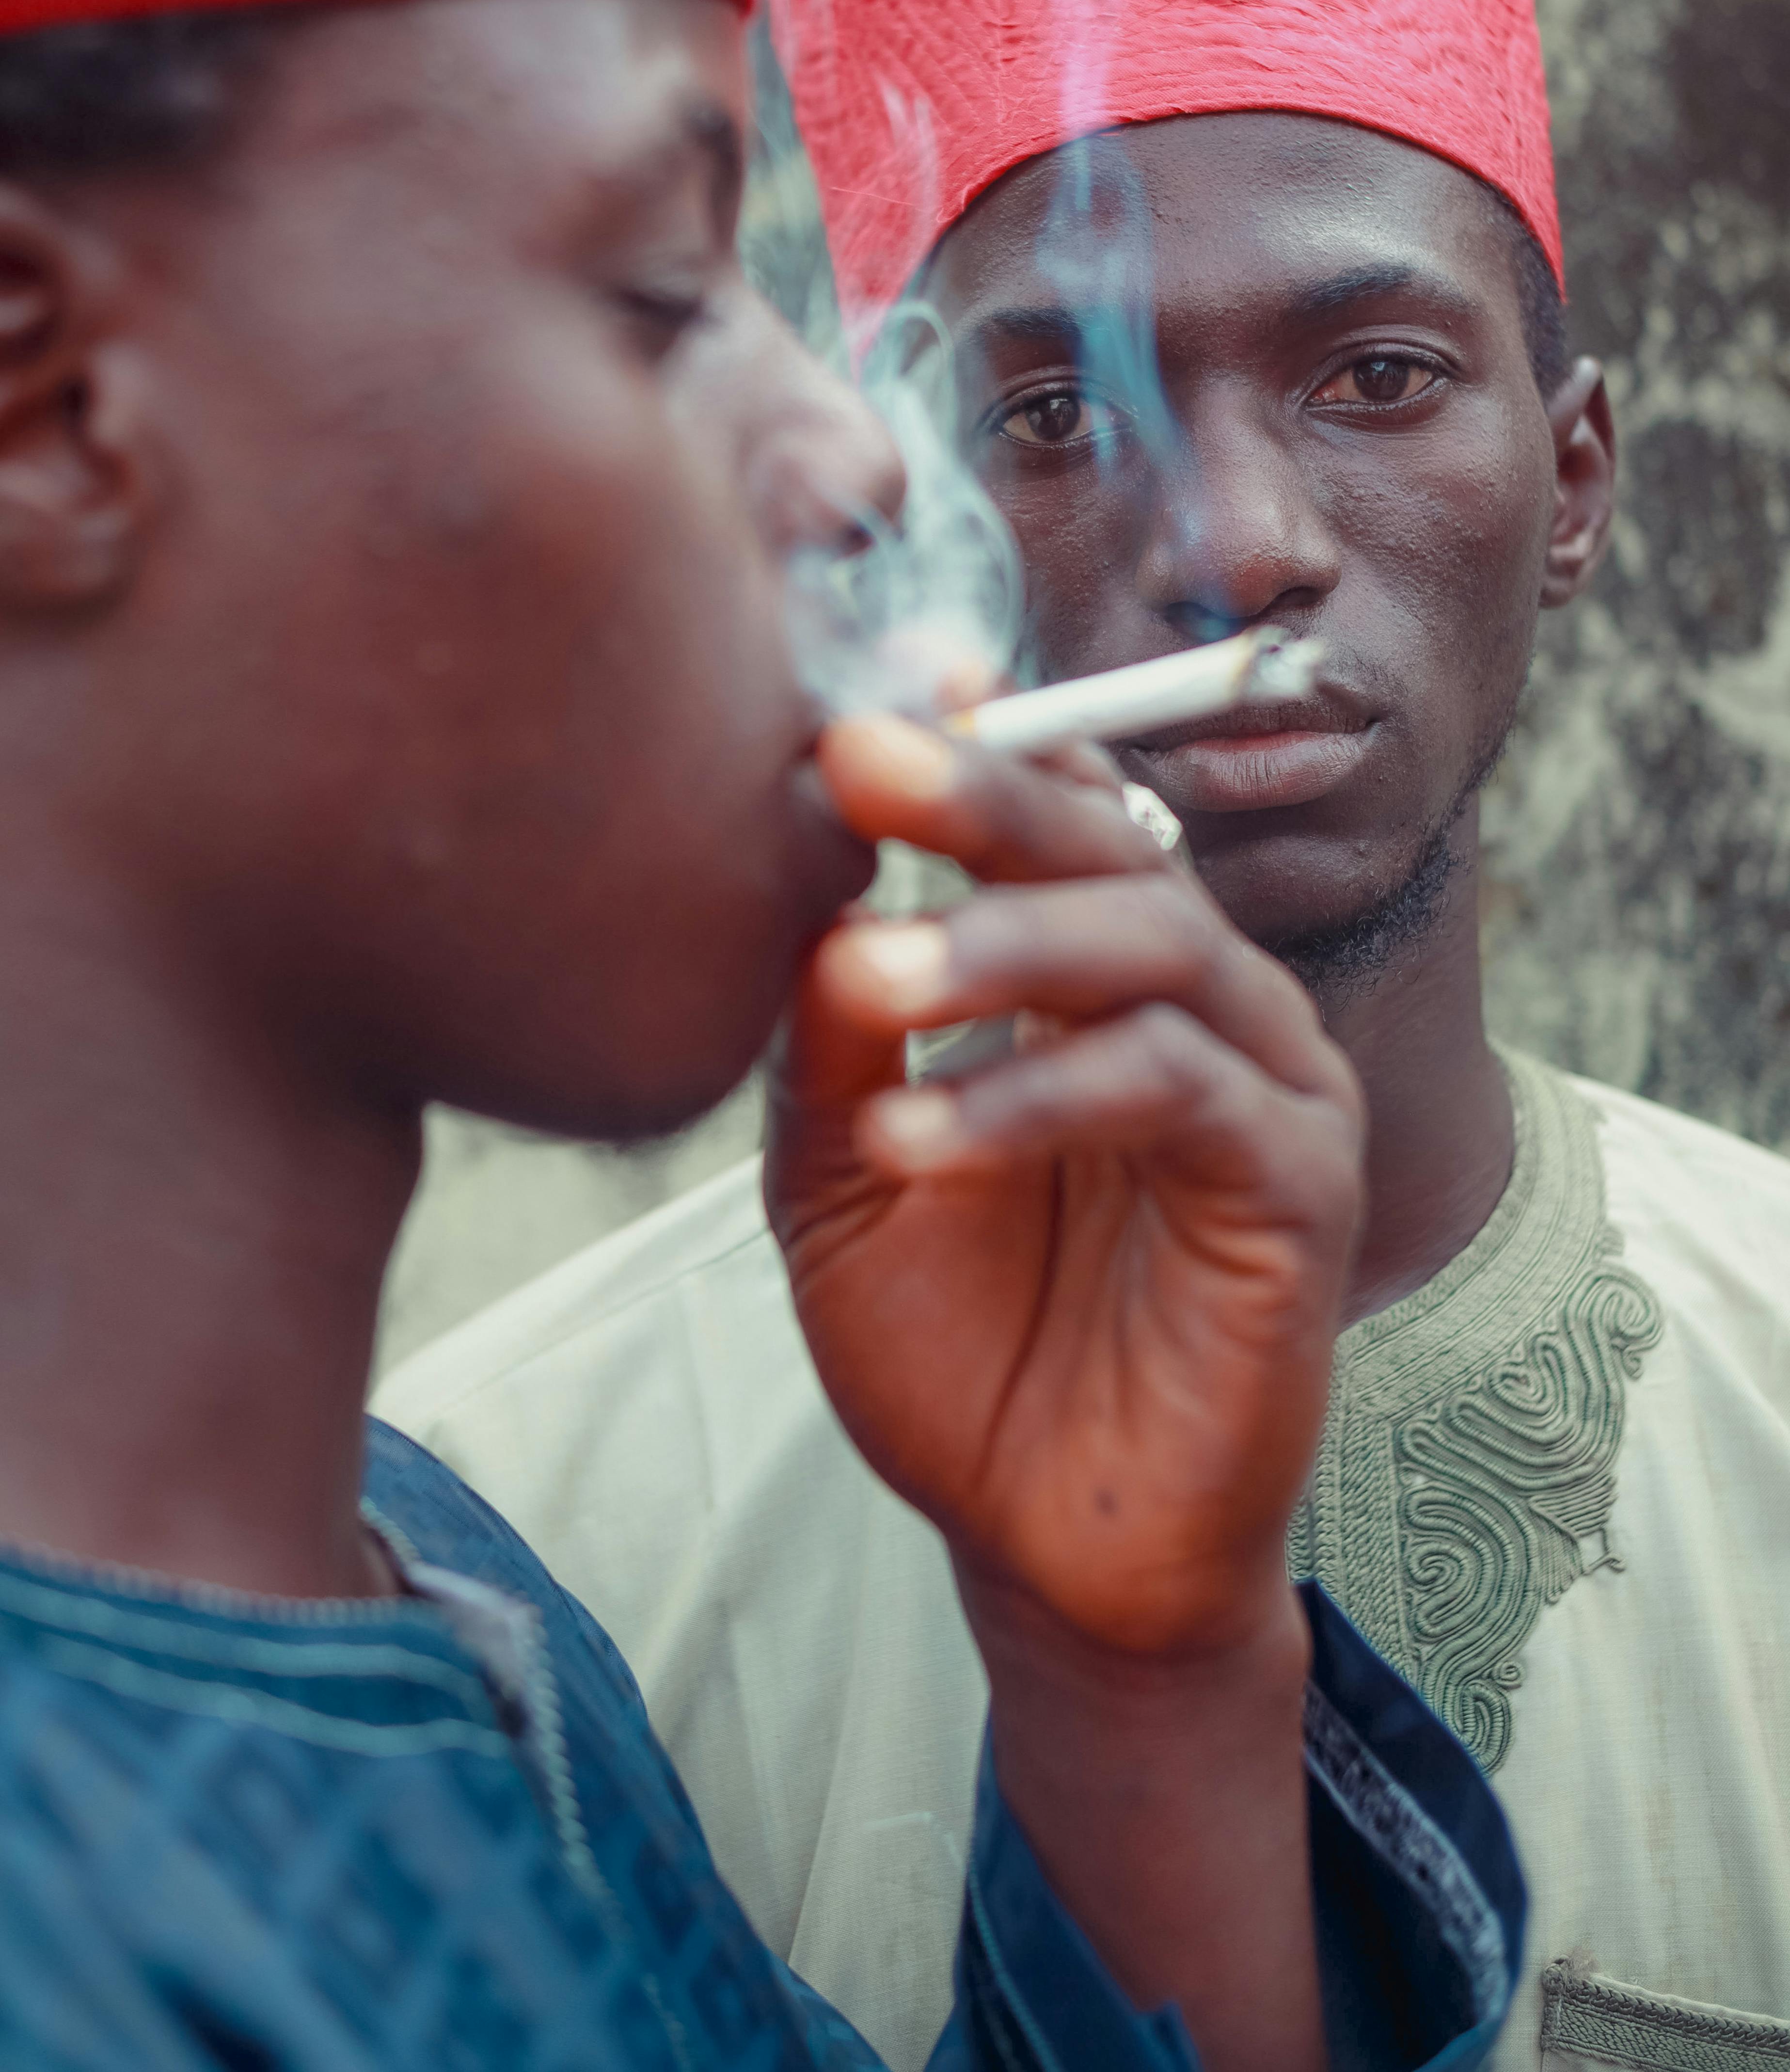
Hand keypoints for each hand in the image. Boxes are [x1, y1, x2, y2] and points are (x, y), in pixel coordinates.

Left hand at [765, 712, 1364, 1661]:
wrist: (1044, 1544)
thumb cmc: (957, 1345)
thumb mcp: (843, 1176)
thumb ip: (836, 1040)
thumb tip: (806, 901)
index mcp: (1102, 981)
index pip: (1059, 818)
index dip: (975, 747)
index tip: (861, 703)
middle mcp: (1203, 1004)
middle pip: (1112, 847)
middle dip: (983, 796)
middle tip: (856, 760)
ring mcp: (1267, 1086)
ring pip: (1157, 947)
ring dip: (1002, 948)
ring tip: (864, 981)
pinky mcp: (1299, 1188)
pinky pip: (1179, 1093)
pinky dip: (1041, 1096)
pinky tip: (916, 1137)